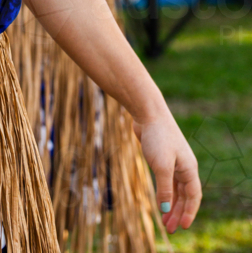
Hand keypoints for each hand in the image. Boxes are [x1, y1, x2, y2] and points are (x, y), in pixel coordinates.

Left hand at [133, 112, 200, 232]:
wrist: (148, 113)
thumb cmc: (157, 137)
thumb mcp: (162, 166)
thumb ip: (165, 189)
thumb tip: (166, 210)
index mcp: (189, 168)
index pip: (193, 196)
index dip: (190, 212)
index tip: (183, 226)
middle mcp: (184, 166)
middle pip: (184, 195)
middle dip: (178, 212)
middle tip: (171, 228)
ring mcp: (173, 161)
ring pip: (175, 189)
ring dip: (170, 205)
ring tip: (164, 220)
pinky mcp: (161, 157)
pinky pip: (166, 180)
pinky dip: (164, 193)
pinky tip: (159, 201)